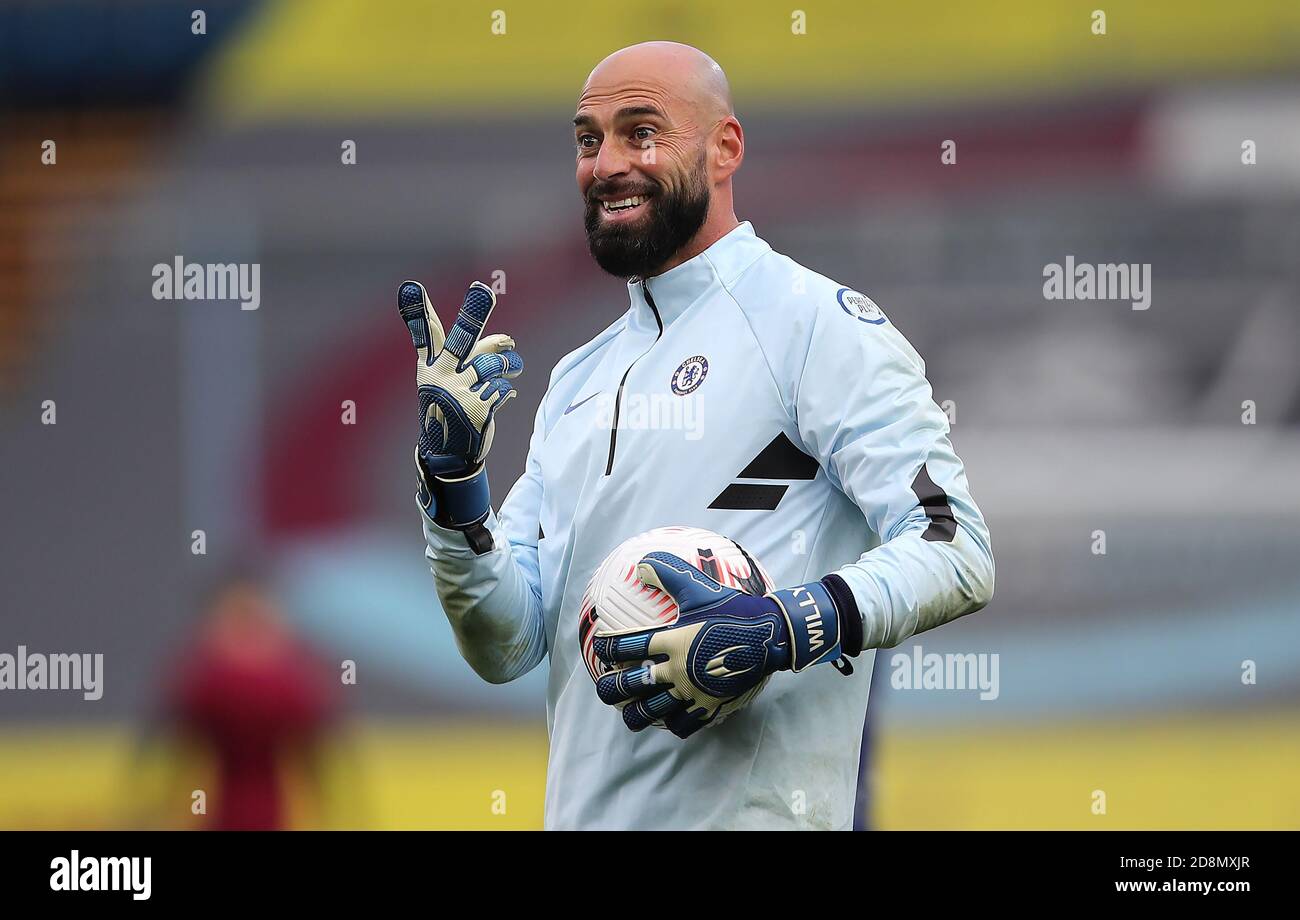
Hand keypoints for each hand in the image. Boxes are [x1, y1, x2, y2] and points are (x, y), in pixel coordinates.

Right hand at [398, 280, 521, 533]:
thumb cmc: (448, 411)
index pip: (425, 335)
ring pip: (491, 363)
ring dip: (507, 362)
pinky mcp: (477, 409)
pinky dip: (506, 388)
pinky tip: (506, 392)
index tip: (411, 288)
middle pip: (461, 340)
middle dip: (472, 315)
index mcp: (429, 368)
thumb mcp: (445, 383)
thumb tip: (504, 339)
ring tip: (513, 363)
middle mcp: (441, 377)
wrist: (448, 457)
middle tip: (482, 291)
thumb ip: (469, 356)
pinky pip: (502, 387)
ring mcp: (458, 393)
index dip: (418, 312)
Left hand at [592, 552, 857, 737]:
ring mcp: (693, 691)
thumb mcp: (700, 588)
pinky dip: (671, 724)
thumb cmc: (735, 610)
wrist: (771, 636)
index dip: (607, 648)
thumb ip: (669, 574)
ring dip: (636, 714)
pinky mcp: (710, 706)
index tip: (600, 647)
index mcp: (672, 640)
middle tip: (605, 687)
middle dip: (611, 688)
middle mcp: (678, 669)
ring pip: (653, 712)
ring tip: (629, 713)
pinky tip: (668, 718)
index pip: (627, 646)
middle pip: (632, 685)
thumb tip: (641, 564)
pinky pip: (683, 725)